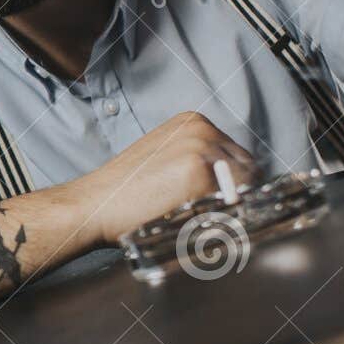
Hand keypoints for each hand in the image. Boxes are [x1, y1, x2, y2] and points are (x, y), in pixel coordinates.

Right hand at [73, 111, 258, 242]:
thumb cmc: (126, 191)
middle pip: (248, 169)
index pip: (239, 156)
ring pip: (245, 187)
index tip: (223, 203)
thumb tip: (235, 185)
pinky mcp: (200, 173)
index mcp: (194, 122)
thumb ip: (199, 161)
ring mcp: (202, 149)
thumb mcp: (165, 159)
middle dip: (235, 195)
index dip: (235, 185)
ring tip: (199, 219)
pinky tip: (195, 222)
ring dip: (230, 207)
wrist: (95, 205)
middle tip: (211, 216)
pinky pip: (233, 202)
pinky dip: (223, 218)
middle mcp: (203, 129)